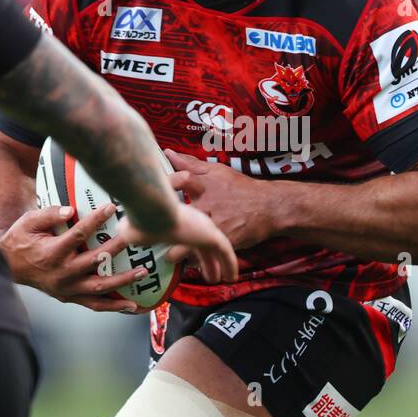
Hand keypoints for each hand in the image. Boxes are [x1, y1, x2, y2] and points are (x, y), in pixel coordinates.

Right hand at [0, 203, 149, 312]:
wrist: (8, 267)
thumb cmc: (21, 240)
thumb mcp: (28, 222)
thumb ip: (48, 214)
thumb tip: (70, 209)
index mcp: (52, 252)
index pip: (78, 234)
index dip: (96, 220)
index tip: (111, 207)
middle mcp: (62, 273)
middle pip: (95, 261)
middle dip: (117, 249)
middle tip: (135, 238)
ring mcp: (67, 288)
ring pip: (99, 287)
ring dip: (123, 280)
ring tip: (143, 271)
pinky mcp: (69, 297)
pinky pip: (94, 305)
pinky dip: (113, 306)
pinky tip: (131, 305)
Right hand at [117, 196, 238, 285]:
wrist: (151, 208)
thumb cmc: (141, 216)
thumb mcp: (136, 229)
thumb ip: (133, 232)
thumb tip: (121, 233)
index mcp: (179, 223)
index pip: (190, 241)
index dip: (193, 253)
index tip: (192, 263)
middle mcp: (195, 224)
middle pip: (205, 247)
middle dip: (208, 262)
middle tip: (210, 275)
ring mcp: (204, 229)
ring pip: (218, 251)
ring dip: (220, 265)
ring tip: (222, 279)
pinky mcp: (212, 236)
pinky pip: (226, 254)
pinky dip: (230, 264)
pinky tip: (232, 276)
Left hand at [160, 149, 279, 250]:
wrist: (269, 206)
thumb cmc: (240, 188)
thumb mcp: (216, 172)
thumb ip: (190, 165)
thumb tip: (168, 152)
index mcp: (204, 186)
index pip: (178, 182)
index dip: (163, 187)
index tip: (148, 195)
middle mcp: (209, 205)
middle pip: (180, 217)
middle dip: (164, 227)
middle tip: (148, 235)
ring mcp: (218, 224)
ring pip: (192, 240)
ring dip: (179, 250)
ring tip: (169, 257)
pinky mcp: (227, 240)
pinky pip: (207, 253)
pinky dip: (199, 260)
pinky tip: (191, 263)